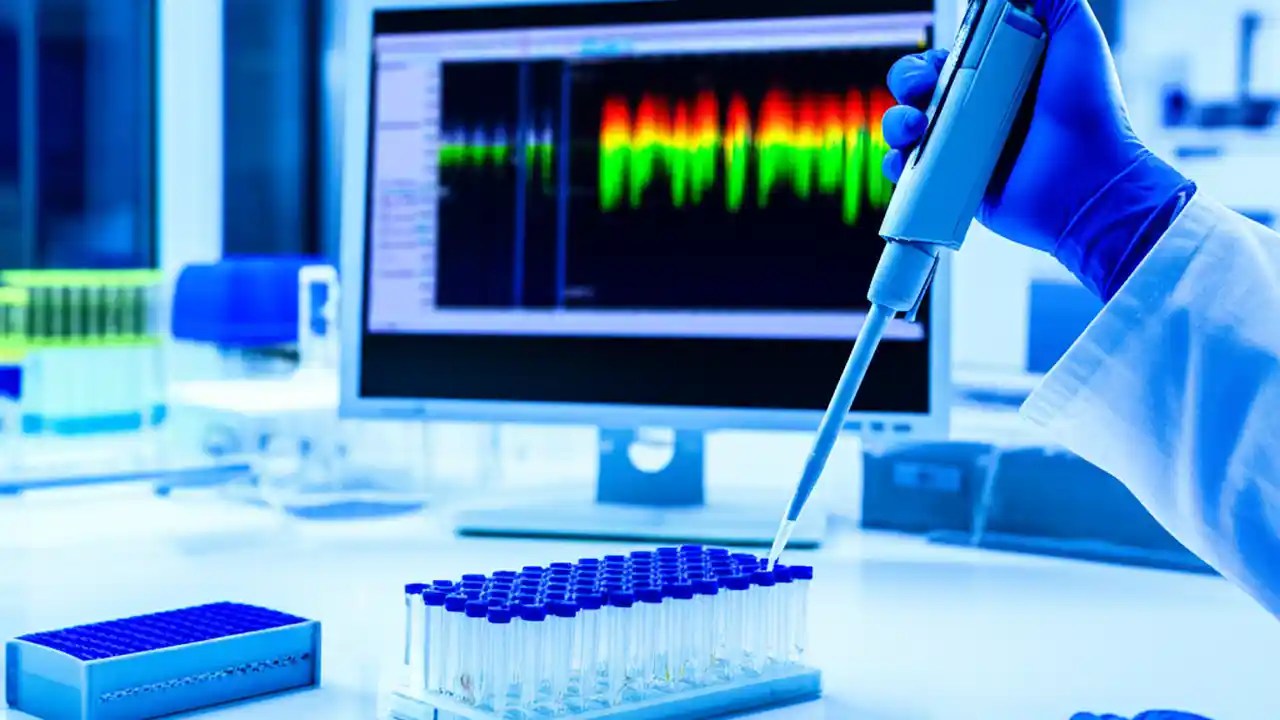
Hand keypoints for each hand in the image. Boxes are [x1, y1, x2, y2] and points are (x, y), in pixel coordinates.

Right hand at [881, 0, 1195, 299]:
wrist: (1093, 180)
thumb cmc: (1092, 111)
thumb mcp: (1076, 38)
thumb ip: (1052, 2)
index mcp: (998, 76)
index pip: (946, 59)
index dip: (931, 58)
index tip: (939, 62)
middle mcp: (977, 111)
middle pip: (917, 90)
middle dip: (905, 84)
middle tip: (918, 91)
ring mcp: (964, 150)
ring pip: (906, 130)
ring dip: (895, 124)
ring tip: (913, 130)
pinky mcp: (957, 186)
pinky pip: (912, 174)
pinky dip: (897, 167)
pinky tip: (905, 161)